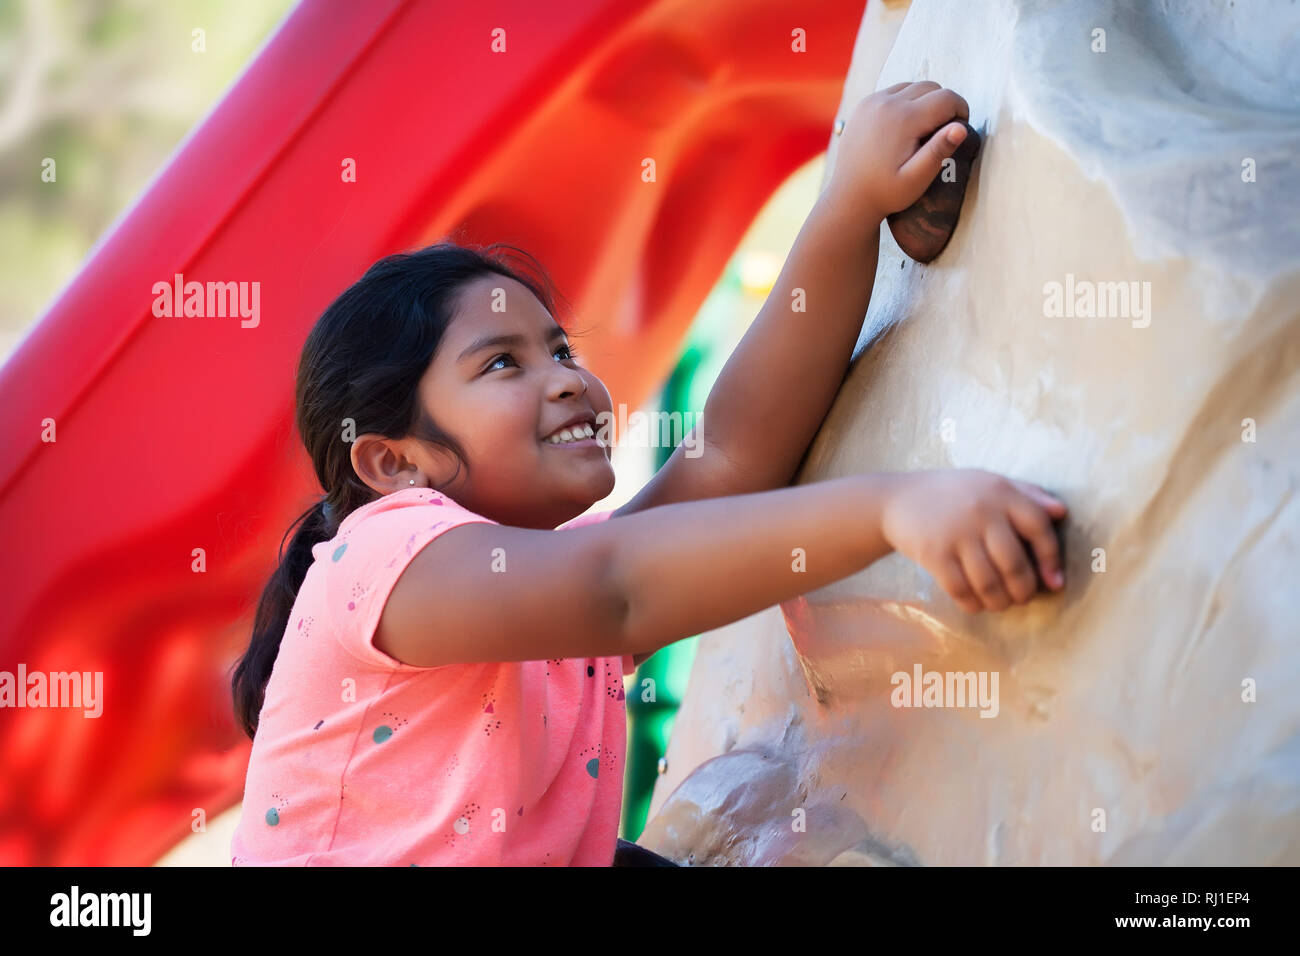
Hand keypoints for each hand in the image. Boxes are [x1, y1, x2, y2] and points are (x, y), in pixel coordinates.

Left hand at [825, 81, 970, 223]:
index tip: (959, 130)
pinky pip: (894, 91)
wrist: (848, 196)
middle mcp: (886, 102)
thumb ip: (939, 151)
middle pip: (931, 87)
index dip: (961, 111)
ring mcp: (872, 101)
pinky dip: (905, 101)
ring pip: (913, 86)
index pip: (947, 98)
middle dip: (944, 105)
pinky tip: (904, 127)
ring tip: (923, 130)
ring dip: (925, 101)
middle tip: (941, 133)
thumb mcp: (916, 178)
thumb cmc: (886, 192)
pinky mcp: (864, 104)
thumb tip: (961, 128)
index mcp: (903, 119)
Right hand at [880, 469, 1066, 612]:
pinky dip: (972, 604)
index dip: (1051, 559)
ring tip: (1001, 604)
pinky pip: (960, 590)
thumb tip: (1061, 513)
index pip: (1038, 527)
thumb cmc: (952, 492)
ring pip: (989, 583)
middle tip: (1023, 598)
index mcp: (1000, 492)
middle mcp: (981, 512)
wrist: (896, 498)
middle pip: (1015, 564)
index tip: (1054, 582)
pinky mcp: (934, 554)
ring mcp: (956, 534)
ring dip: (1000, 602)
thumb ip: (1027, 493)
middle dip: (1024, 590)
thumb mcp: (989, 482)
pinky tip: (976, 605)